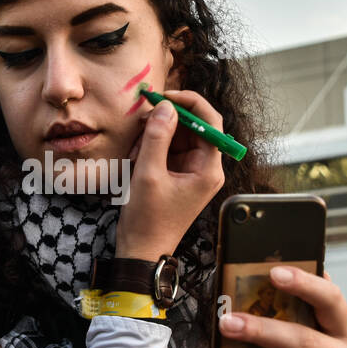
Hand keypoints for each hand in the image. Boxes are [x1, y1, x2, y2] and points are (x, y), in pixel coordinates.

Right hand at [117, 89, 225, 258]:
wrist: (141, 251)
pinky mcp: (178, 176)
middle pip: (193, 127)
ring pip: (177, 137)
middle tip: (141, 120)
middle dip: (166, 122)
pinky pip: (167, 150)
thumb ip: (156, 137)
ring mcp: (192, 172)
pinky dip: (151, 149)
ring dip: (154, 138)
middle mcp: (206, 168)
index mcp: (208, 169)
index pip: (211, 123)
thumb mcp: (148, 174)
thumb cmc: (147, 220)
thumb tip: (165, 107)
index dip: (190, 103)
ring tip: (135, 154)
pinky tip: (136, 160)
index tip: (164, 96)